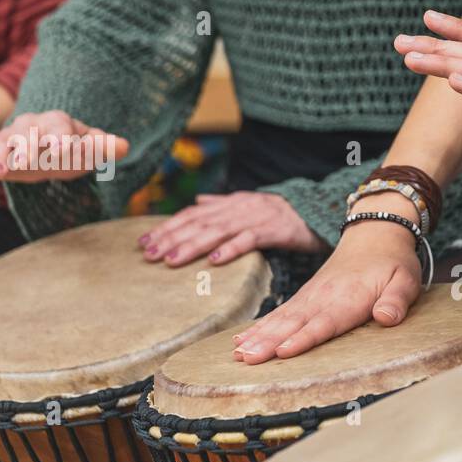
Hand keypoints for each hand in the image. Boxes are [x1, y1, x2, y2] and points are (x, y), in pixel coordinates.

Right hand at [0, 111, 128, 182]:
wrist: (48, 146)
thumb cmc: (72, 147)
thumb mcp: (89, 148)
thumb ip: (103, 147)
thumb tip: (124, 146)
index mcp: (58, 123)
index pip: (61, 129)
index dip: (63, 140)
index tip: (63, 151)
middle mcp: (31, 126)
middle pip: (27, 135)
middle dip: (25, 149)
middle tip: (23, 164)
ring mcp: (9, 138)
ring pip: (2, 144)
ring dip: (0, 158)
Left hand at [138, 192, 325, 265]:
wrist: (318, 209)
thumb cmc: (280, 213)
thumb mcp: (248, 204)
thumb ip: (222, 203)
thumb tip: (198, 201)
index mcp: (230, 203)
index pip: (192, 215)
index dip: (167, 228)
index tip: (144, 242)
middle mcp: (238, 208)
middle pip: (199, 223)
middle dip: (171, 238)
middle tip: (148, 255)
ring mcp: (255, 218)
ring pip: (217, 231)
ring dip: (192, 245)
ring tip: (171, 261)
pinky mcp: (274, 230)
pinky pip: (249, 240)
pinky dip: (231, 249)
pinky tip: (214, 260)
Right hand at [231, 195, 421, 363]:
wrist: (375, 233)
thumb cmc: (394, 262)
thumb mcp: (406, 280)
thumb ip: (397, 300)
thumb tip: (386, 318)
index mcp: (349, 297)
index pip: (324, 322)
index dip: (304, 338)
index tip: (283, 352)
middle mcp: (324, 297)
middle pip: (294, 323)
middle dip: (269, 342)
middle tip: (247, 359)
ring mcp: (311, 296)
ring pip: (281, 319)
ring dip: (258, 336)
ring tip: (238, 354)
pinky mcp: (305, 297)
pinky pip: (279, 313)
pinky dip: (259, 327)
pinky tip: (241, 340)